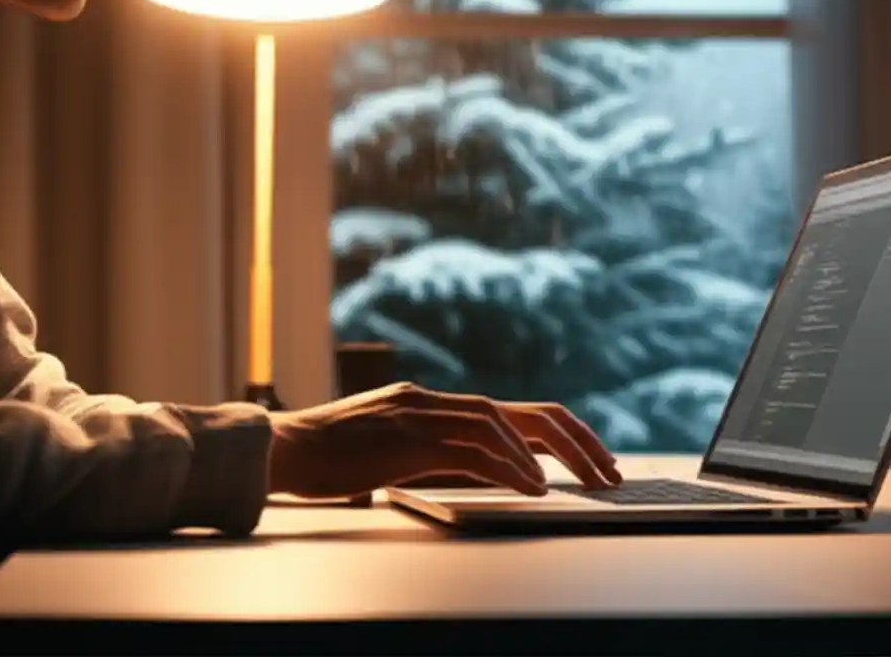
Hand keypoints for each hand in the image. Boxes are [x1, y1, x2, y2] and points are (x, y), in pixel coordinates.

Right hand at [267, 382, 622, 498]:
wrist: (280, 449)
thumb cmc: (332, 456)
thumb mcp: (394, 448)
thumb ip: (437, 452)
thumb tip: (485, 472)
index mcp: (437, 403)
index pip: (517, 412)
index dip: (563, 434)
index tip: (595, 459)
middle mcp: (436, 402)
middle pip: (526, 413)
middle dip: (576, 442)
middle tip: (611, 470)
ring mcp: (421, 417)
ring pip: (504, 426)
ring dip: (549, 457)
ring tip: (582, 483)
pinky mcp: (406, 441)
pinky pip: (471, 452)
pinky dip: (508, 469)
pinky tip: (533, 489)